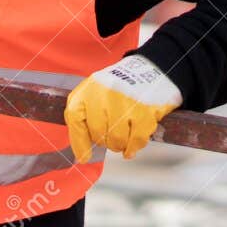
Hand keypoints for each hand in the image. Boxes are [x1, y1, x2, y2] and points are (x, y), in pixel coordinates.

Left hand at [64, 55, 181, 161]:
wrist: (150, 70)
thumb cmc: (118, 87)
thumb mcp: (92, 93)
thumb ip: (82, 117)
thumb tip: (81, 153)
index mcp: (88, 90)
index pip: (76, 120)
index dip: (79, 142)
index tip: (84, 156)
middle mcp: (104, 95)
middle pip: (98, 134)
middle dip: (105, 141)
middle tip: (111, 137)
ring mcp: (125, 103)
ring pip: (117, 140)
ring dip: (120, 145)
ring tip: (123, 136)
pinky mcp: (144, 111)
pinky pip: (136, 141)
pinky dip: (133, 148)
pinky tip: (132, 147)